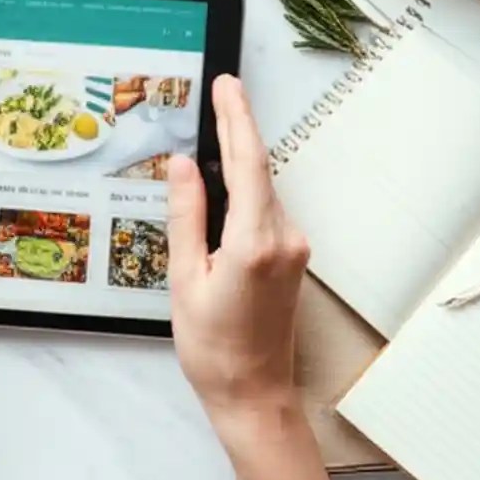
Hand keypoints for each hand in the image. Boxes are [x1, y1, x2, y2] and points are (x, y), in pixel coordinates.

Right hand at [166, 75, 309, 430]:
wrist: (253, 394)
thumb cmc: (213, 348)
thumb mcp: (185, 279)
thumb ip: (186, 216)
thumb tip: (185, 167)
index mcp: (254, 242)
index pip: (248, 163)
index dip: (236, 119)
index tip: (227, 86)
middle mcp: (284, 239)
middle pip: (259, 170)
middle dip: (238, 130)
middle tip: (220, 92)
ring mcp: (294, 248)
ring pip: (263, 189)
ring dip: (240, 161)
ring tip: (213, 132)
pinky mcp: (293, 257)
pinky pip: (266, 209)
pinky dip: (245, 190)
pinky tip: (224, 185)